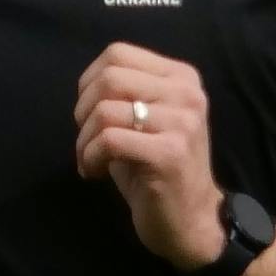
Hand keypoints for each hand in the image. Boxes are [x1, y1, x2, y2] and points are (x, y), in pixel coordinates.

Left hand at [73, 43, 223, 268]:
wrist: (193, 222)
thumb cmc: (160, 172)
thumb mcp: (147, 121)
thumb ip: (124, 94)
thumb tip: (85, 86)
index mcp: (181, 77)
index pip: (118, 53)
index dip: (88, 82)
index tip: (88, 114)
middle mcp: (187, 93)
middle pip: (109, 78)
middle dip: (83, 111)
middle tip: (86, 140)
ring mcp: (182, 122)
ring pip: (105, 110)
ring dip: (84, 141)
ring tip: (90, 162)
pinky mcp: (169, 153)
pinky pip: (109, 140)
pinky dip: (90, 157)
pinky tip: (95, 173)